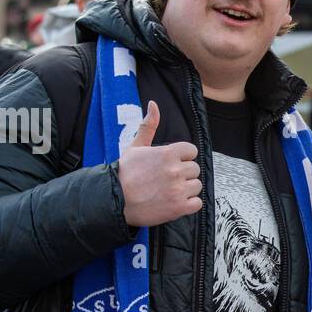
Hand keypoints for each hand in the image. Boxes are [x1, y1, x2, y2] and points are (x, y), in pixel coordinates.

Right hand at [116, 100, 202, 227]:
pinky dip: (189, 204)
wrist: (114, 200)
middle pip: (194, 169)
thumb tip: (153, 104)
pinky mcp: (179, 207)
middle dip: (183, 174)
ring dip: (186, 189)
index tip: (171, 164)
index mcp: (168, 153)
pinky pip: (197, 203)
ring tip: (169, 191)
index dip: (182, 157)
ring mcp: (178, 189)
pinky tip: (174, 202)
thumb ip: (148, 126)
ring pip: (197, 186)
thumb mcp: (135, 146)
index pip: (191, 151)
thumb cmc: (124, 173)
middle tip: (167, 179)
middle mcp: (175, 170)